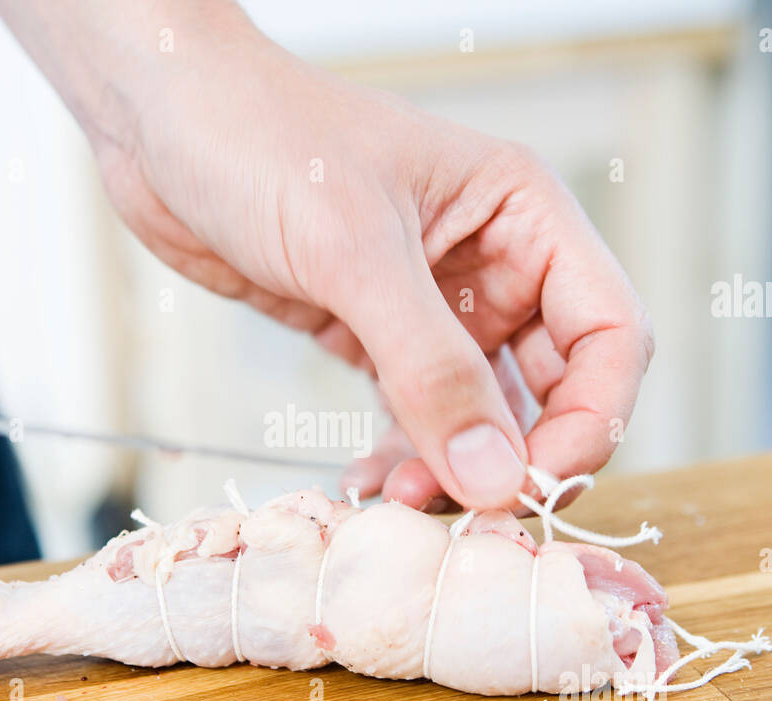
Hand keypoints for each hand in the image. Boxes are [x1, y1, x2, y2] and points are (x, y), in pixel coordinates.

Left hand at [0, 0, 652, 510]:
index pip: (611, 333)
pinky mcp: (374, 336)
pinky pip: (414, 416)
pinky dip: (403, 459)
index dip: (593, 418)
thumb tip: (499, 477)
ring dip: (454, 469)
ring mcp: (434, 306)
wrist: (160, 118)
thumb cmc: (260, 139)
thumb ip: (430, 368)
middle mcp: (493, 263)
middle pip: (556, 387)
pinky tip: (367, 485)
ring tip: (400, 504)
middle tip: (466, 511)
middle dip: (518, 457)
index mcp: (523, 215)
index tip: (535, 482)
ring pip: (482, 415)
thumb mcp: (353, 252)